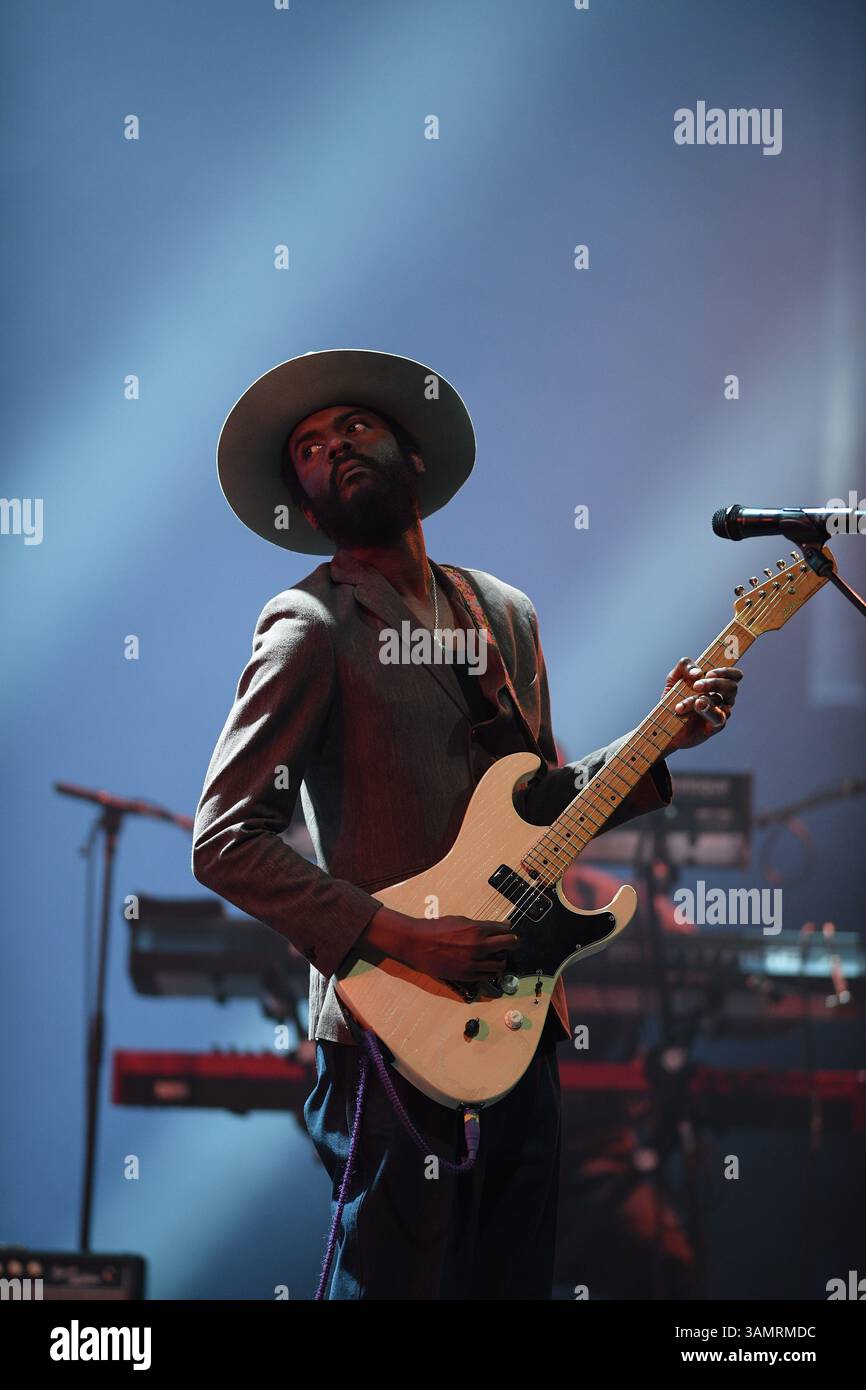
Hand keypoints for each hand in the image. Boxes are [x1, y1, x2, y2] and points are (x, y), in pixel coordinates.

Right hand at [364, 906, 517, 982]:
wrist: (418, 943)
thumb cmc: (437, 928)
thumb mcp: (460, 920)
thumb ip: (479, 925)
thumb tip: (494, 927)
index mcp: (478, 929)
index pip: (505, 930)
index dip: (509, 931)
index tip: (509, 933)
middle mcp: (479, 946)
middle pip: (508, 945)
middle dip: (513, 943)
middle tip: (513, 943)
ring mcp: (474, 963)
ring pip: (500, 964)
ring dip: (502, 960)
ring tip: (498, 958)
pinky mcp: (466, 975)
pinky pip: (487, 976)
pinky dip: (490, 972)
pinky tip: (488, 968)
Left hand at [663, 656, 742, 749]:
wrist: (664, 724)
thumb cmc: (673, 699)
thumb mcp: (674, 678)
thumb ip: (685, 666)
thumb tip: (698, 673)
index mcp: (717, 683)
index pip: (734, 675)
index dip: (726, 671)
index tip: (708, 673)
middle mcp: (723, 697)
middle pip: (731, 687)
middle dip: (714, 684)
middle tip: (696, 686)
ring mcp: (720, 712)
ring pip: (720, 702)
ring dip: (702, 700)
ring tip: (684, 704)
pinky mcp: (715, 726)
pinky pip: (719, 718)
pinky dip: (707, 713)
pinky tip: (696, 710)